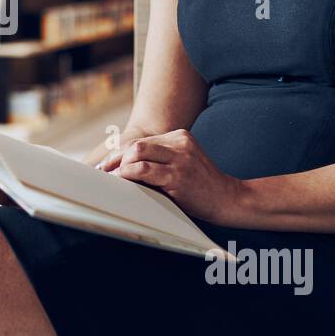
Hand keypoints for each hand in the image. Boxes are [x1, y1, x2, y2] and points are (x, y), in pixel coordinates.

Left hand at [103, 129, 249, 225]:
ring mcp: (180, 158)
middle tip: (105, 173)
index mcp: (180, 137)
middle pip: (136, 144)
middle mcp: (180, 143)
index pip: (141, 141)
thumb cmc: (202, 186)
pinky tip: (122, 182)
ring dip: (120, 167)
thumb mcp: (183, 163)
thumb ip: (161, 160)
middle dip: (115, 159)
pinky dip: (128, 174)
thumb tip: (124, 167)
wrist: (229, 199)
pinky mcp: (178, 175)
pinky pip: (144, 170)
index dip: (120, 153)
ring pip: (137, 153)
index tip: (108, 165)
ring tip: (112, 180)